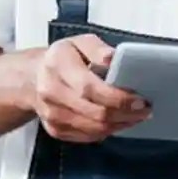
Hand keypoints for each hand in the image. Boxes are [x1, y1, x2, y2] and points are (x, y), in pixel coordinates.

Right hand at [32, 34, 150, 142]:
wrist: (32, 78)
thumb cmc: (61, 59)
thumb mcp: (79, 42)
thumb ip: (98, 48)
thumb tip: (114, 59)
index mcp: (58, 66)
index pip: (90, 88)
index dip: (118, 98)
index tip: (139, 99)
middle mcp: (52, 92)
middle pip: (95, 112)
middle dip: (126, 114)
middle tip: (145, 109)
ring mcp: (52, 115)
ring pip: (94, 129)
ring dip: (121, 124)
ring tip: (136, 115)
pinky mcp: (56, 130)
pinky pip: (89, 136)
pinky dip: (109, 130)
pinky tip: (120, 121)